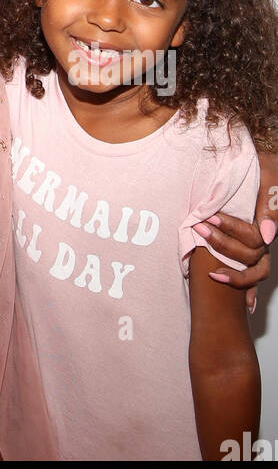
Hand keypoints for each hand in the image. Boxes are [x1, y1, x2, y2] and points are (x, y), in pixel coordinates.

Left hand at [193, 150, 276, 313]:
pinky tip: (243, 305)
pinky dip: (249, 289)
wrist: (257, 162)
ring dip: (233, 273)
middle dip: (222, 245)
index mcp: (268, 221)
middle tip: (198, 230)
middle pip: (249, 254)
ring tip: (209, 271)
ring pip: (253, 270)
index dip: (230, 230)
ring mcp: (261, 245)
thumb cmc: (262, 166)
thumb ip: (270, 202)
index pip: (253, 237)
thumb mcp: (269, 177)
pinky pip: (256, 275)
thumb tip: (268, 236)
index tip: (207, 221)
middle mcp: (266, 237)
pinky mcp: (253, 248)